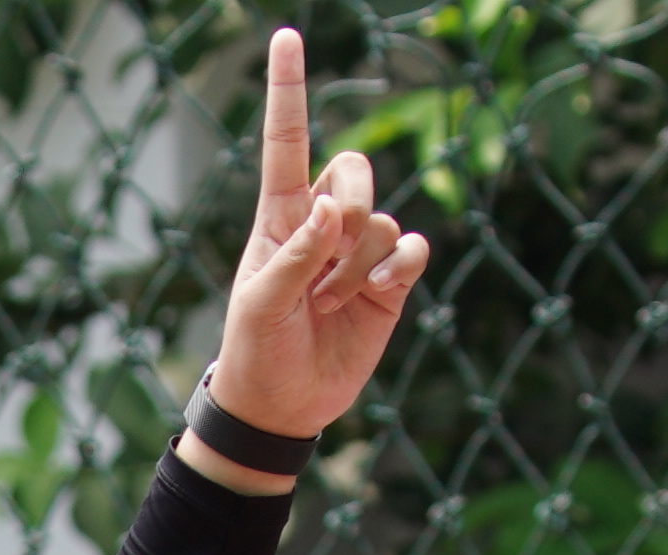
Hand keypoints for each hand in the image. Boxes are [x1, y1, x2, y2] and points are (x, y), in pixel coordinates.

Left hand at [179, 30, 428, 460]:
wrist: (282, 406)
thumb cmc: (256, 348)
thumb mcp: (260, 304)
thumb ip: (295, 254)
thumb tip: (333, 208)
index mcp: (280, 216)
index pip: (286, 141)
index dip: (289, 90)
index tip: (288, 36)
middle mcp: (323, 224)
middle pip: (353, 167)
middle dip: (349, 203)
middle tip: (324, 260)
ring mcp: (359, 253)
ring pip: (381, 220)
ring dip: (355, 266)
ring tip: (326, 306)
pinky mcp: (390, 282)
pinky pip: (411, 247)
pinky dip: (398, 265)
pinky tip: (378, 291)